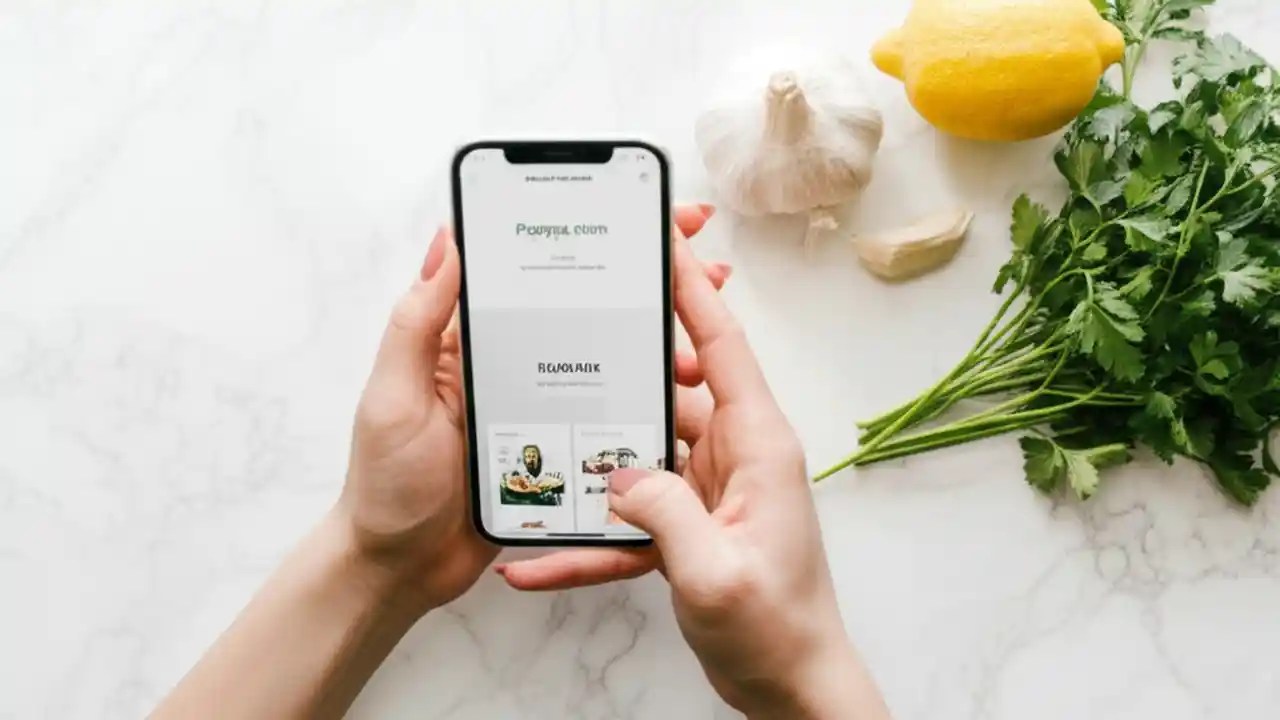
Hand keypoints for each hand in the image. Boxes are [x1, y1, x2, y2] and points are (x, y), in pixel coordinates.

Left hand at [335, 205, 725, 615]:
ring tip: (701, 354)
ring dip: (658, 353)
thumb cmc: (385, 484)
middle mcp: (513, 368)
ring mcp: (538, 412)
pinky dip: (644, 413)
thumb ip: (418, 322)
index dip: (593, 242)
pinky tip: (678, 411)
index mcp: (472, 342)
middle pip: (590, 315)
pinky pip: (608, 427)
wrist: (399, 570)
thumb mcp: (395, 396)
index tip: (645, 216)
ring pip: (609, 368)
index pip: (540, 274)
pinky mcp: (555, 456)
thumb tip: (447, 241)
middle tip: (706, 272)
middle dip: (650, 289)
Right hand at [500, 238, 888, 717]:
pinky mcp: (688, 523)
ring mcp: (709, 490)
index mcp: (759, 448)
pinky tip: (540, 559)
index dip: (692, 291)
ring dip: (597, 459)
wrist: (790, 684)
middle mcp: (736, 457)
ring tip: (541, 456)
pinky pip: (631, 514)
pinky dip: (590, 536)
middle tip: (576, 335)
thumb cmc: (777, 630)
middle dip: (624, 370)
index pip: (723, 348)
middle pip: (673, 390)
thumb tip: (617, 474)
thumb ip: (663, 513)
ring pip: (641, 450)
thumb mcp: (714, 573)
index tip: (667, 243)